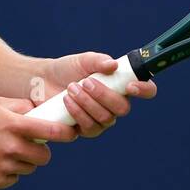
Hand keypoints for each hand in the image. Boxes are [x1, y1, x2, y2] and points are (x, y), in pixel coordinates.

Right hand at [0, 97, 77, 188]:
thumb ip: (22, 107)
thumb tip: (45, 111)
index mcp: (13, 125)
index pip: (51, 131)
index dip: (66, 134)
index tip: (72, 134)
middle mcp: (10, 147)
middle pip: (44, 156)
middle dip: (41, 151)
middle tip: (30, 145)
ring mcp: (2, 166)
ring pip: (29, 168)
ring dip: (24, 161)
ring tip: (5, 151)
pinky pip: (14, 178)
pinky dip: (8, 172)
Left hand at [39, 52, 157, 138]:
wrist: (43, 81)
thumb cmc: (68, 69)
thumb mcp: (83, 60)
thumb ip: (98, 61)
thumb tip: (113, 65)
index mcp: (121, 86)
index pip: (146, 90)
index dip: (145, 90)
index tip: (131, 85)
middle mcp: (115, 105)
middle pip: (123, 108)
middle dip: (104, 96)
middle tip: (86, 82)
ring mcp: (102, 119)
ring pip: (105, 119)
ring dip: (87, 103)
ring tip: (71, 88)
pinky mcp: (85, 129)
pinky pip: (89, 128)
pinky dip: (77, 112)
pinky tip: (66, 100)